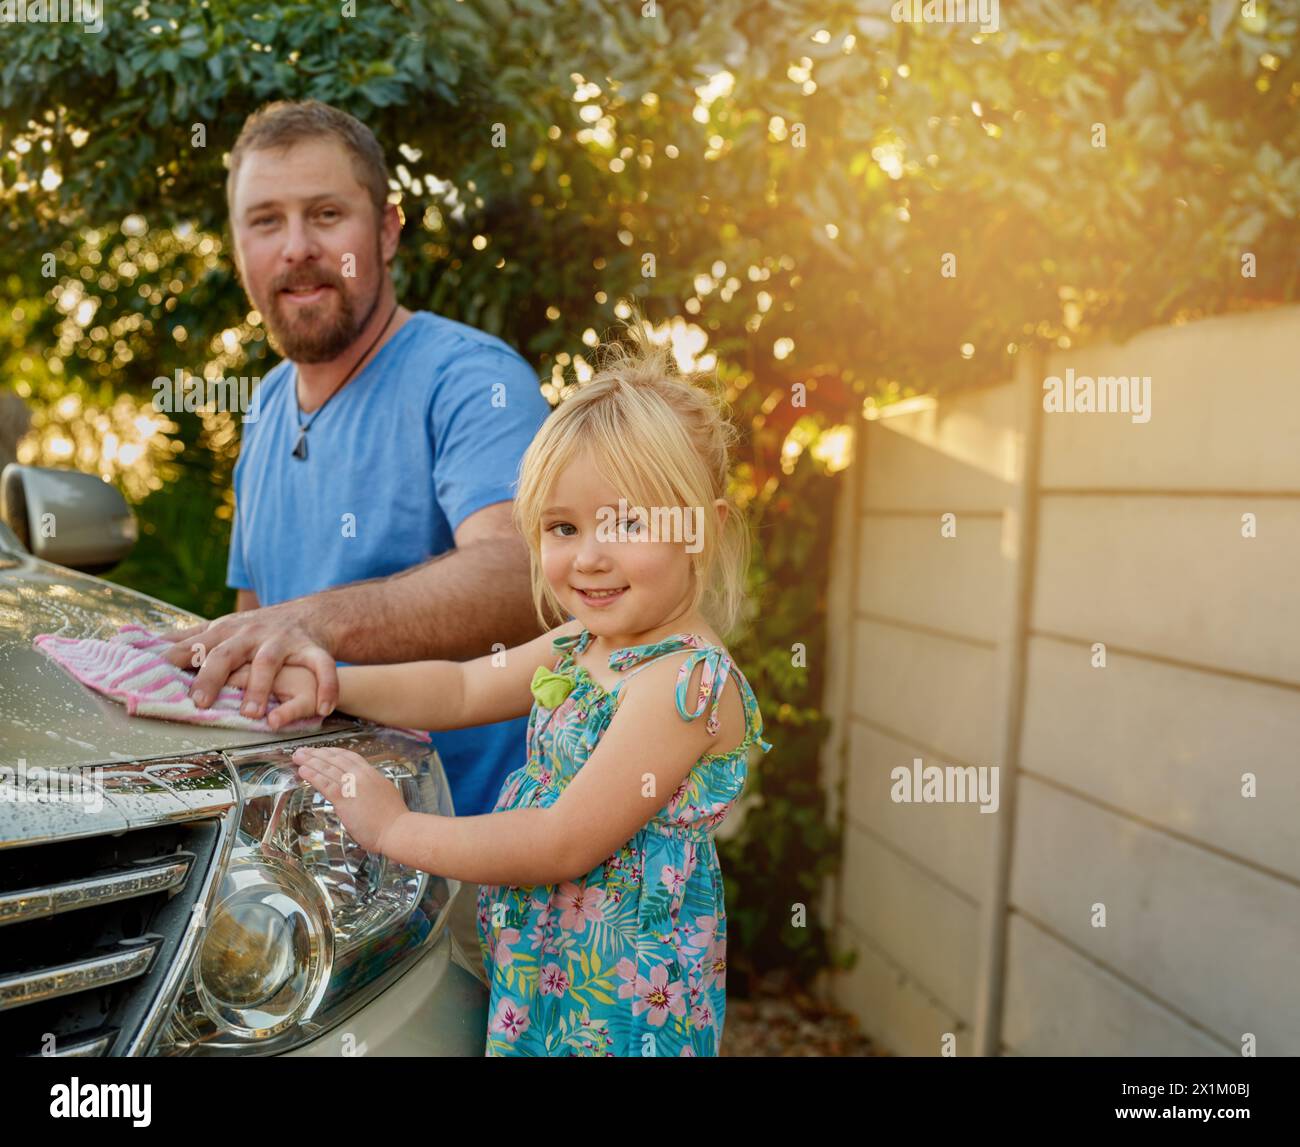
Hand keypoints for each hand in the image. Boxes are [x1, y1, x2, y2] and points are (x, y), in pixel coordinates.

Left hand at [159, 605, 337, 719]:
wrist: (308, 614)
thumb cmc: (255, 630)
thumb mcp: (221, 629)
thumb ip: (186, 639)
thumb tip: (140, 645)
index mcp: (226, 631)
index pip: (196, 645)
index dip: (179, 661)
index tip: (159, 678)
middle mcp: (252, 634)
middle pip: (227, 653)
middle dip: (213, 676)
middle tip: (201, 703)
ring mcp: (282, 640)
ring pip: (268, 661)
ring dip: (259, 687)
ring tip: (251, 714)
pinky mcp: (312, 648)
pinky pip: (322, 667)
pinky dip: (327, 686)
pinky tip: (325, 708)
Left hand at [291, 746, 408, 853]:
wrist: (397, 830)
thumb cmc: (394, 819)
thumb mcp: (384, 794)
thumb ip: (371, 789)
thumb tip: (362, 791)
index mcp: (372, 774)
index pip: (350, 757)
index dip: (334, 752)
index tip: (323, 750)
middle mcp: (362, 776)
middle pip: (335, 759)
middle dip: (318, 754)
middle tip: (303, 751)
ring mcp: (353, 786)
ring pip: (328, 769)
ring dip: (311, 761)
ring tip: (298, 756)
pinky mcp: (344, 799)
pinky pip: (325, 784)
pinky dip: (313, 776)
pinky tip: (303, 771)